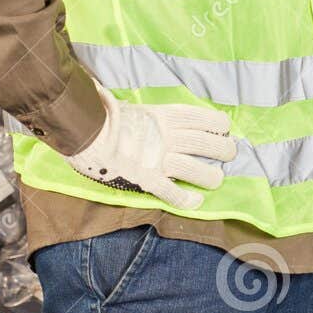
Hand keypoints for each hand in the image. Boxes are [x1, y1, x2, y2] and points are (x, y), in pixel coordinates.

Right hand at [64, 77, 236, 210]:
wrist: (82, 132)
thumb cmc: (105, 118)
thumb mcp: (136, 109)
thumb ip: (152, 116)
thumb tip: (159, 116)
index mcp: (163, 116)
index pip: (200, 117)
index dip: (216, 123)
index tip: (224, 128)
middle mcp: (166, 136)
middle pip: (204, 142)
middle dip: (222, 148)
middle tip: (230, 153)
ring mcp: (156, 158)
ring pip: (193, 168)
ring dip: (210, 175)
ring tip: (217, 179)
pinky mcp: (145, 178)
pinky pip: (170, 191)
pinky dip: (185, 199)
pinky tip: (196, 203)